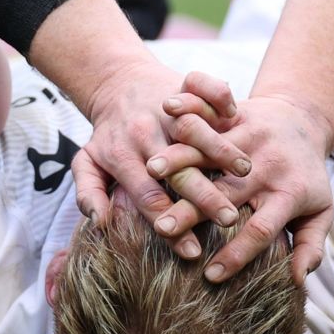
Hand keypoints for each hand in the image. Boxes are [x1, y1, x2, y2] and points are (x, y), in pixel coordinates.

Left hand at [72, 64, 250, 258]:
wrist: (115, 81)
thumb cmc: (106, 133)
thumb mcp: (88, 163)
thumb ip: (88, 193)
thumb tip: (99, 221)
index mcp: (124, 157)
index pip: (148, 198)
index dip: (172, 228)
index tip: (193, 252)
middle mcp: (146, 135)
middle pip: (178, 170)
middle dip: (204, 197)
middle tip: (228, 219)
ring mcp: (166, 110)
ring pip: (196, 132)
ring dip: (222, 152)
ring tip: (246, 174)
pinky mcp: (180, 87)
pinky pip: (203, 88)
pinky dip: (219, 97)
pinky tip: (237, 112)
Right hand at [152, 93, 333, 286]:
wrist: (304, 119)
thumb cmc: (307, 176)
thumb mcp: (321, 211)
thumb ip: (311, 246)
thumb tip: (297, 279)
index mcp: (288, 194)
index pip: (261, 230)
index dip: (237, 254)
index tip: (211, 275)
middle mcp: (265, 167)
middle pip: (226, 192)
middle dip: (193, 210)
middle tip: (163, 228)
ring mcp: (248, 138)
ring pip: (208, 151)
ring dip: (178, 160)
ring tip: (149, 172)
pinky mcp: (234, 116)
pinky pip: (205, 118)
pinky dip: (181, 120)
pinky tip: (157, 123)